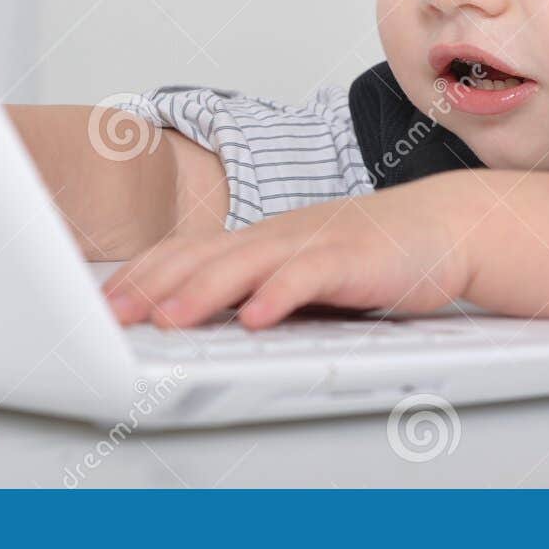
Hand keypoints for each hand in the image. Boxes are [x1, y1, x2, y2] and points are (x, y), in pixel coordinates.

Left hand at [100, 179, 480, 328]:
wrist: (445, 226)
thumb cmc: (371, 255)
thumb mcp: (299, 272)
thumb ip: (255, 290)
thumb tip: (198, 321)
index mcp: (260, 239)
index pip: (188, 251)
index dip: (143, 274)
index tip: (103, 302)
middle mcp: (278, 235)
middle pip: (203, 255)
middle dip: (152, 285)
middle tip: (112, 314)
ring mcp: (315, 242)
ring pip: (248, 263)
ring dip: (203, 292)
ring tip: (168, 320)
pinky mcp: (354, 257)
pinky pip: (311, 276)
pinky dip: (281, 295)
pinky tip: (256, 318)